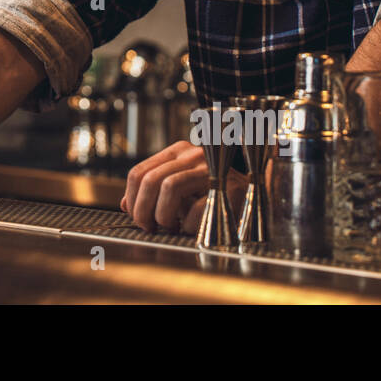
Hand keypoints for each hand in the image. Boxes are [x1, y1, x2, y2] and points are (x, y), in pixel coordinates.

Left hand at [120, 139, 249, 234]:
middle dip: (143, 210)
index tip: (135, 216)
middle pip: (151, 180)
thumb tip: (127, 204)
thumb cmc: (212, 193)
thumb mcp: (180, 186)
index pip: (140, 171)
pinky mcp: (229, 187)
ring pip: (170, 187)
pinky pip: (197, 207)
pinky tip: (190, 228)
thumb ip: (154, 191)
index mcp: (178, 152)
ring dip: (163, 215)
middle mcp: (193, 154)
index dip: (132, 198)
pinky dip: (188, 224)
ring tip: (168, 226)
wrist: (253, 192)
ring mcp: (212, 168)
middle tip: (148, 227)